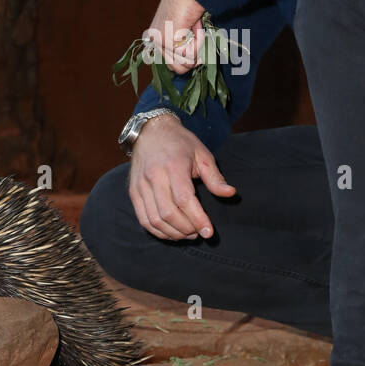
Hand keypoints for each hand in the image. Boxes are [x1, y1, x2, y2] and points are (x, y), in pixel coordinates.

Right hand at [129, 117, 236, 239]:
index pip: (184, 200)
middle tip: (199, 232)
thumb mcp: (202, 154)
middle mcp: (154, 177)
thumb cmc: (180, 143)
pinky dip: (158, 231)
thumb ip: (215, 177)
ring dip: (173, 233)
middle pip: (169, 213)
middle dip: (187, 229)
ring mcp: (141, 186)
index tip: (209, 232)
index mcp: (173, 166)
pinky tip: (172, 232)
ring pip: (155, 220)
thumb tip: (230, 193)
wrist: (150, 131)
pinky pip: (143, 219)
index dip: (197, 219)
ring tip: (188, 234)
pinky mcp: (134, 192)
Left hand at [145, 0, 205, 74]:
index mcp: (155, 36)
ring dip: (197, 50)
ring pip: (185, 65)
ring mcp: (160, 42)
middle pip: (177, 69)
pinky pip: (191, 55)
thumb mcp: (185, 26)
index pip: (169, 64)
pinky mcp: (168, 42)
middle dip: (192, 59)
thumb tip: (193, 64)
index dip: (186, 60)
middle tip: (197, 38)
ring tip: (195, 29)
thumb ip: (184, 43)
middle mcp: (154, 41)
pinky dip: (200, 41)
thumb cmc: (190, 2)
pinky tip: (195, 24)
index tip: (194, 46)